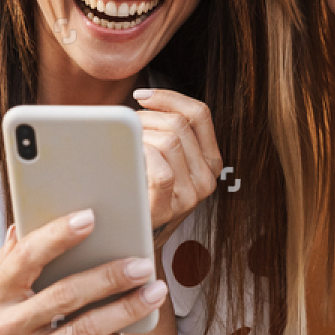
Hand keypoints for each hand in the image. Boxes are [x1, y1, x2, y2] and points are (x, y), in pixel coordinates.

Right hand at [0, 210, 167, 334]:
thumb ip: (14, 262)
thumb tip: (22, 225)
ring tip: (155, 292)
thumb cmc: (11, 333)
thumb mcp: (2, 300)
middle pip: (66, 295)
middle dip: (111, 276)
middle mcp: (4, 330)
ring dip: (127, 309)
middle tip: (144, 264)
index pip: (26, 258)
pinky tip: (127, 330)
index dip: (58, 236)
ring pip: (86, 330)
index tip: (91, 217)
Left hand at [131, 88, 223, 242]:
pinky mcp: (171, 209)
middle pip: (178, 124)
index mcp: (211, 160)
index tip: (141, 96)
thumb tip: (144, 97)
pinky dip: (141, 156)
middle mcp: (207, 177)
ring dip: (139, 136)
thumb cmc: (141, 190)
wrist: (131, 238)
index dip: (170, 97)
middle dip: (146, 118)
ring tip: (124, 146)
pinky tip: (127, 159)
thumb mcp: (165, 159)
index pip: (200, 114)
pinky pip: (161, 170)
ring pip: (169, 141)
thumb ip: (167, 131)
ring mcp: (192, 195)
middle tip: (124, 129)